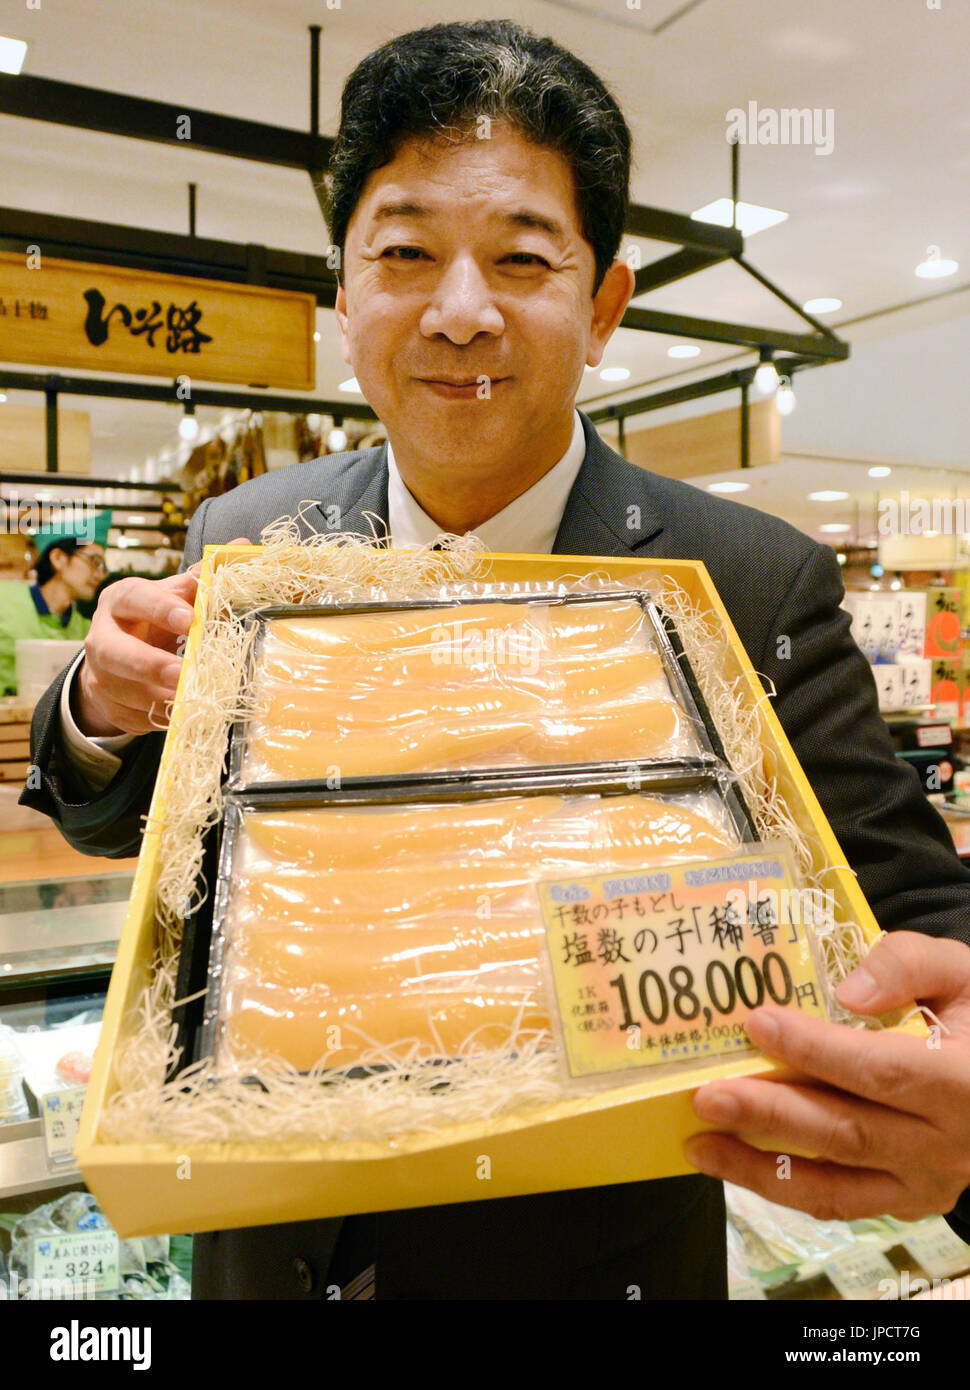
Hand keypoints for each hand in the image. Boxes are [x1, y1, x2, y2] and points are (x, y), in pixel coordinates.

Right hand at [75, 539, 250, 735]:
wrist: (118, 660)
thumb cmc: (155, 619)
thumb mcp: (174, 596)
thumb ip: (203, 577)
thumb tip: (242, 545)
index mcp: (121, 601)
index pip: (135, 598)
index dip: (160, 608)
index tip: (190, 619)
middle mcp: (102, 637)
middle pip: (115, 652)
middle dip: (148, 664)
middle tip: (182, 673)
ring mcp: (102, 675)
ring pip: (126, 691)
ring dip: (161, 698)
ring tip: (194, 700)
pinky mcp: (110, 706)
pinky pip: (136, 717)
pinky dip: (163, 718)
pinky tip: (186, 715)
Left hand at [685, 930, 969, 1221]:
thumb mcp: (960, 971)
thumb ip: (907, 966)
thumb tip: (848, 993)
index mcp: (964, 1082)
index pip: (881, 1070)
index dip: (816, 1049)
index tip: (757, 1023)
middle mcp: (948, 1144)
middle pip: (847, 1132)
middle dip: (770, 1114)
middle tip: (706, 1095)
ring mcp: (927, 1181)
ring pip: (838, 1185)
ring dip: (761, 1168)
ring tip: (699, 1143)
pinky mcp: (910, 1200)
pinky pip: (843, 1204)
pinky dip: (786, 1190)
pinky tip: (737, 1165)